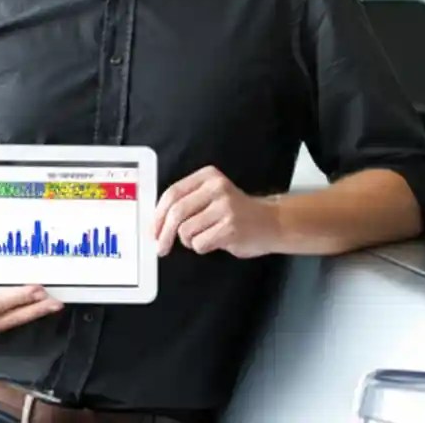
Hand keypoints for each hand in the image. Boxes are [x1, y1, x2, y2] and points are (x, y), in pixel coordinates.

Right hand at [0, 283, 62, 348]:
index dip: (17, 297)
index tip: (35, 289)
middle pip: (13, 318)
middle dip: (35, 310)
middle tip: (56, 302)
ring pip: (14, 321)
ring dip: (34, 314)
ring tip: (52, 305)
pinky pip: (10, 322)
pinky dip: (25, 316)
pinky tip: (36, 310)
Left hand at [152, 166, 279, 258]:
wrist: (271, 223)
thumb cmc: (236, 213)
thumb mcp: (212, 197)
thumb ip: (188, 203)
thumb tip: (156, 224)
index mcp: (208, 176)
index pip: (172, 193)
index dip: (158, 215)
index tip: (152, 231)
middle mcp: (217, 187)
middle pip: (176, 212)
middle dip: (164, 234)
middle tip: (161, 248)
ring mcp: (226, 207)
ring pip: (186, 231)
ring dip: (189, 241)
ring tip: (205, 237)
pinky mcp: (231, 227)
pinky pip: (200, 243)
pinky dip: (202, 247)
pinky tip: (215, 241)